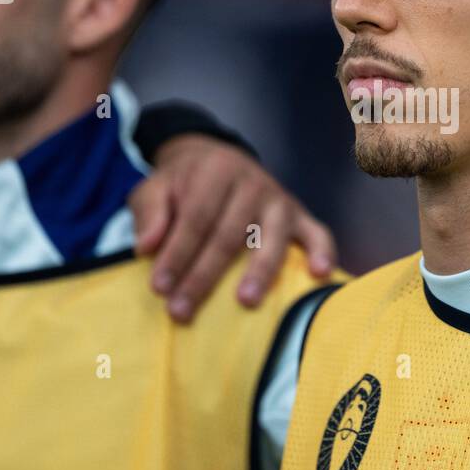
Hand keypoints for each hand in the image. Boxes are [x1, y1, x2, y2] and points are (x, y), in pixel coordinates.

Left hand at [127, 135, 335, 320]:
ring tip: (245, 301)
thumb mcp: (155, 186)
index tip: (159, 288)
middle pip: (229, 234)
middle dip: (204, 276)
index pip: (196, 219)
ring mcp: (279, 199)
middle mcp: (252, 182)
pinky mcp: (300, 215)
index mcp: (215, 171)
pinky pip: (318, 233)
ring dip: (259, 271)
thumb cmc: (184, 184)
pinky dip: (322, 252)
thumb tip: (147, 246)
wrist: (217, 158)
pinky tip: (319, 274)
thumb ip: (149, 211)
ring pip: (271, 238)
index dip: (177, 254)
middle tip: (182, 310)